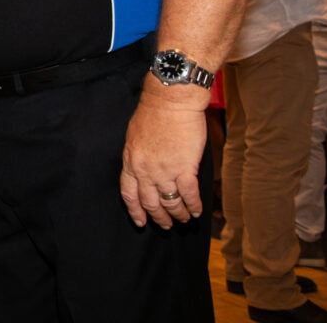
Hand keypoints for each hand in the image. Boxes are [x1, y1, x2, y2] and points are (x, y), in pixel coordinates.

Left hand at [119, 82, 206, 228]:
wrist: (171, 101)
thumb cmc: (153, 114)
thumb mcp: (134, 137)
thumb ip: (138, 157)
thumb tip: (143, 169)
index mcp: (131, 162)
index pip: (129, 194)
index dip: (135, 211)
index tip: (140, 222)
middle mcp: (145, 170)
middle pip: (150, 203)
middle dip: (159, 217)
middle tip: (167, 225)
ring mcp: (164, 171)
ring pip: (170, 202)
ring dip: (179, 214)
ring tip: (185, 220)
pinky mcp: (184, 168)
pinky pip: (189, 194)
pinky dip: (194, 205)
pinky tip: (198, 211)